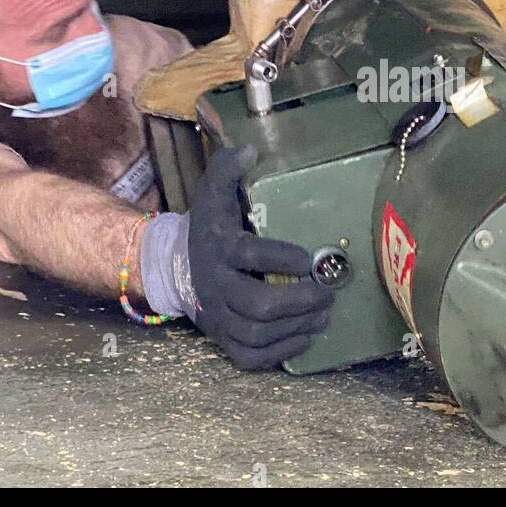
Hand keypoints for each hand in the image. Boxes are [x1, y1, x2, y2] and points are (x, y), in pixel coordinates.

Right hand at [141, 145, 334, 368]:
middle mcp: (216, 286)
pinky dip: (282, 352)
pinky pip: (251, 357)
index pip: (248, 256)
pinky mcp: (223, 341)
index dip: (281, 258)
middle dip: (300, 301)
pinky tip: (306, 336)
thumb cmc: (210, 226)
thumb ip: (227, 168)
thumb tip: (250, 150)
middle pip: (258, 304)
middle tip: (328, 292)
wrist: (177, 267)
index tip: (310, 258)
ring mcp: (218, 318)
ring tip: (325, 313)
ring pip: (258, 333)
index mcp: (218, 248)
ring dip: (298, 326)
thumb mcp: (213, 192)